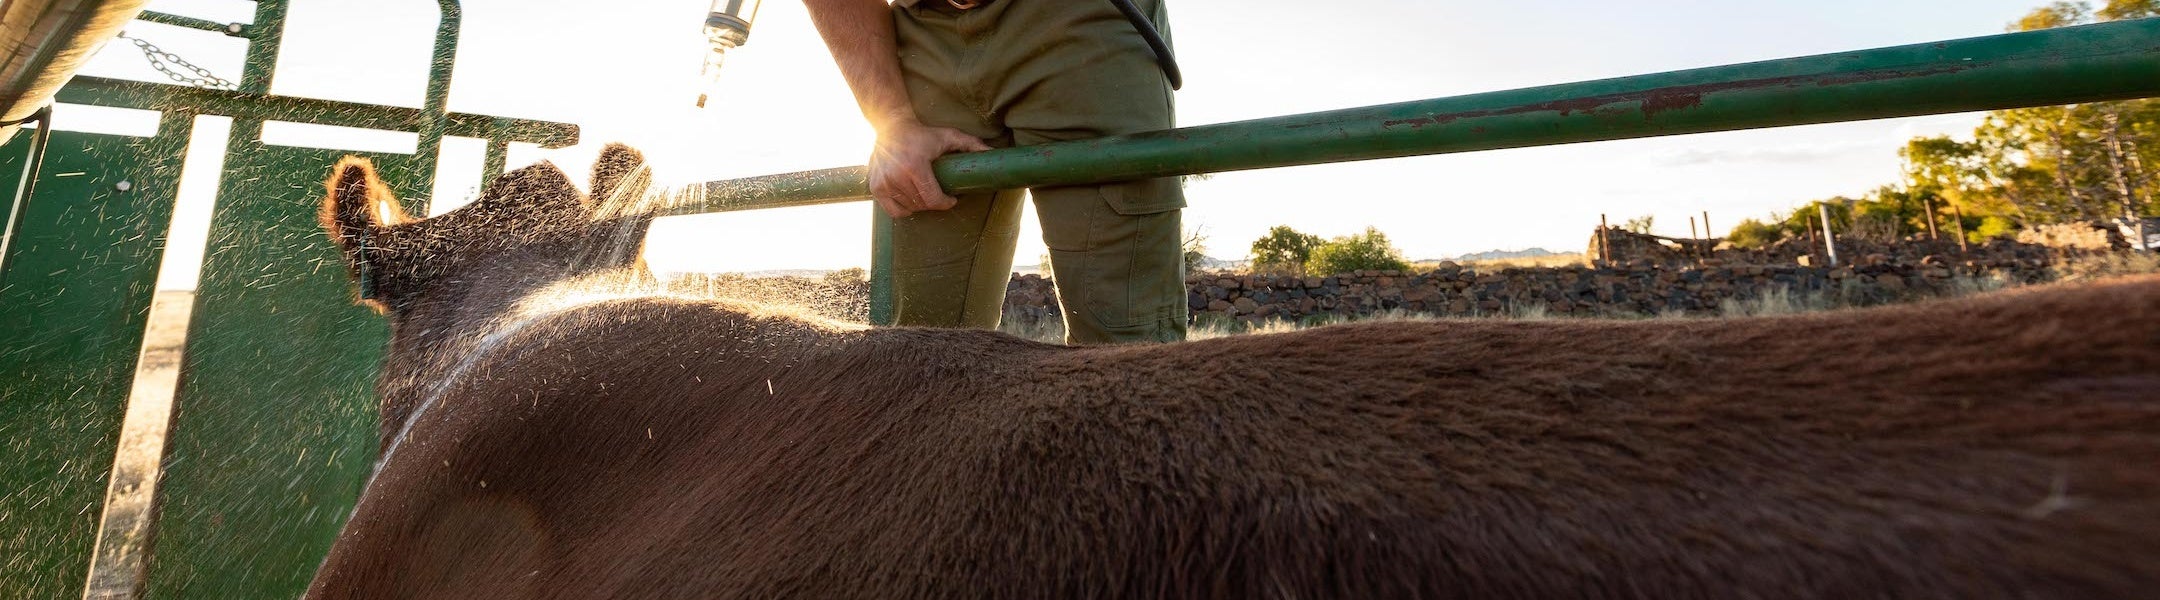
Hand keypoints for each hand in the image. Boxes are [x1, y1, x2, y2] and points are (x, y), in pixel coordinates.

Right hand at [868, 120, 991, 217]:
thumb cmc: (922, 133)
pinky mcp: (875, 187)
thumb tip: (992, 152)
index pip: (933, 199)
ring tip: (925, 192)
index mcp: (914, 166)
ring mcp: (884, 183)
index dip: (946, 203)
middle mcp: (896, 176)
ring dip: (921, 205)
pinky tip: (911, 198)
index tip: (952, 199)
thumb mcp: (948, 136)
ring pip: (910, 208)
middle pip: (922, 204)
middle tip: (940, 193)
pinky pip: (894, 211)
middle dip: (935, 202)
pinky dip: (905, 209)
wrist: (891, 126)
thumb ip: (971, 145)